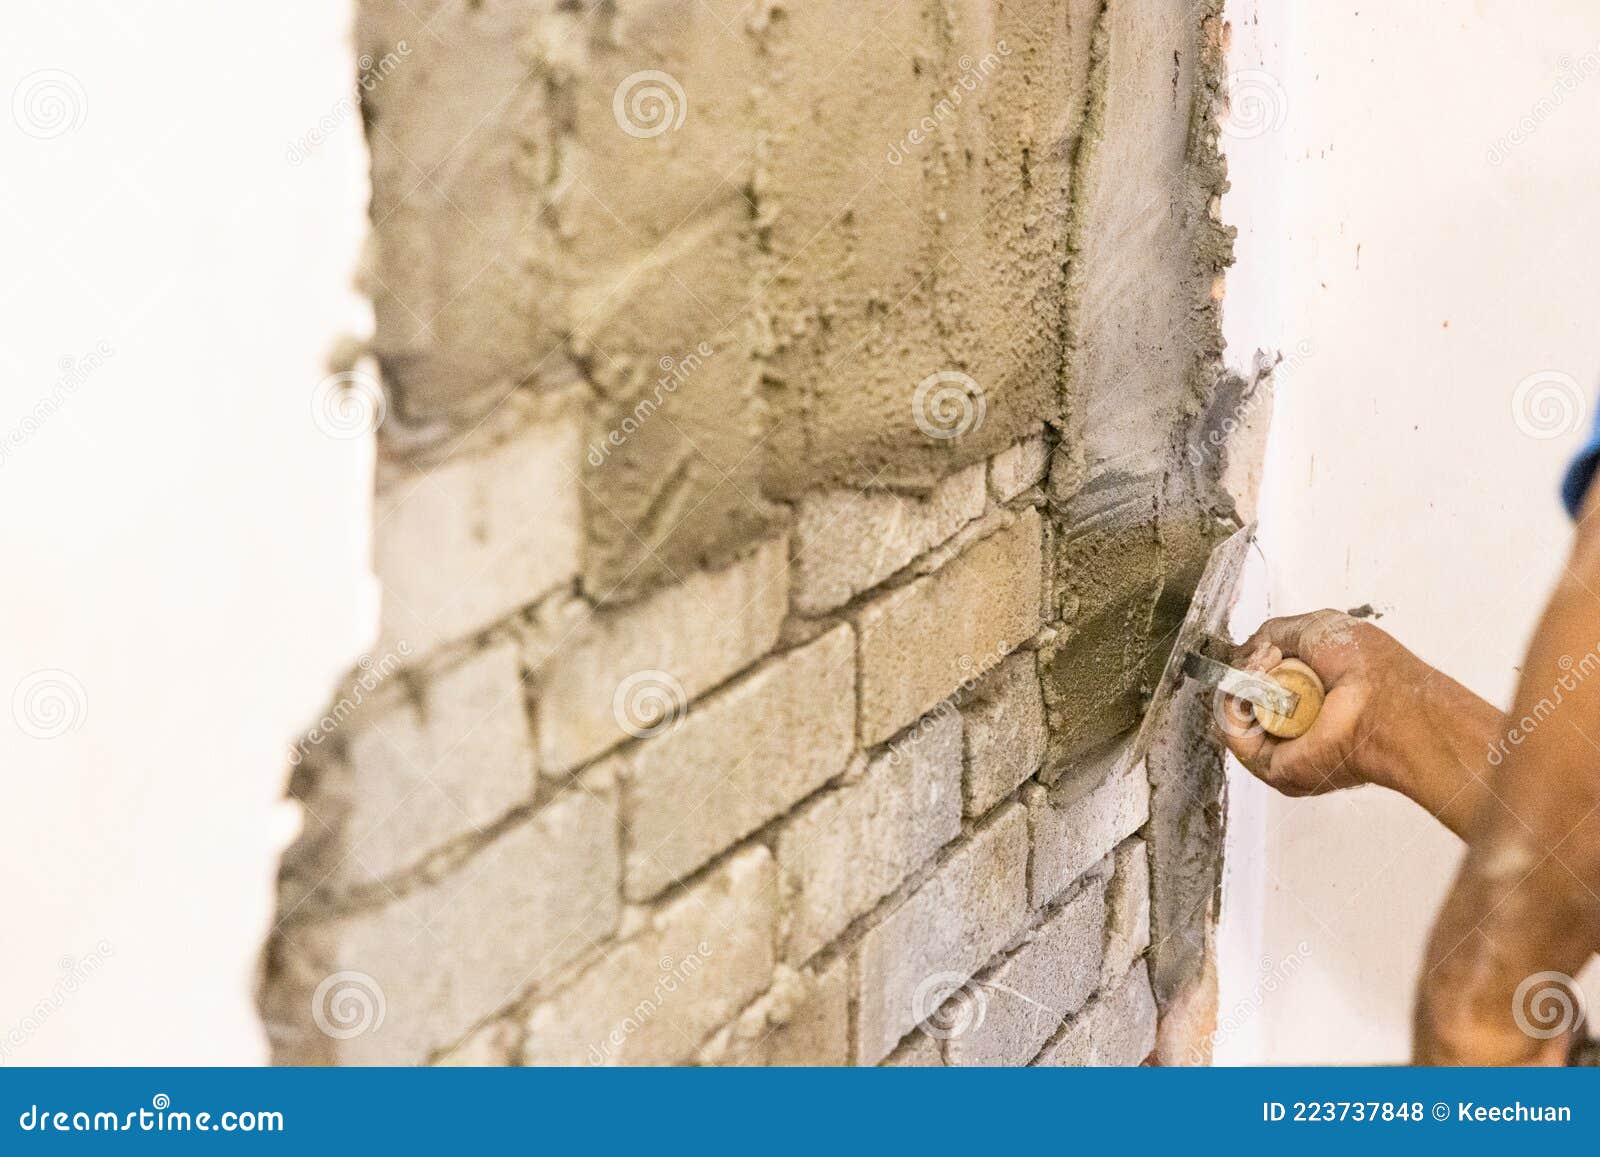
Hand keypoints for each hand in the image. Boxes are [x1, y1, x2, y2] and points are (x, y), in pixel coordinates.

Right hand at [1216, 609, 1439, 799]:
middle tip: (1266, 662)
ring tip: (1264, 673)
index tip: (1263, 653)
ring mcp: (1281, 748)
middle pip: (1241, 701)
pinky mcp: (1272, 767)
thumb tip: (1247, 652)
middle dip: (1244, 674)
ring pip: (1232, 716)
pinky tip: (1254, 691)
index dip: (1252, 666)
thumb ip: (1275, 633)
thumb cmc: (1371, 670)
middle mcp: (1294, 727)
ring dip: (1239, 687)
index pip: (1259, 685)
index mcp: (1308, 700)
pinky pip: (1233, 735)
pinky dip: (1233, 708)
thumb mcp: (1317, 630)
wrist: (1387, 704)